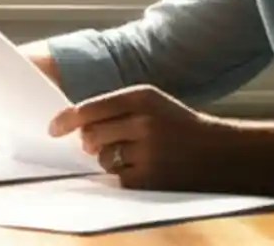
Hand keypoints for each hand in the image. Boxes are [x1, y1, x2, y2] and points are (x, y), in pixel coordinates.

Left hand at [48, 85, 234, 191]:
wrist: (219, 152)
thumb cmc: (178, 125)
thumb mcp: (152, 104)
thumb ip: (116, 110)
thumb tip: (78, 132)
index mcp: (142, 96)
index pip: (90, 108)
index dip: (66, 119)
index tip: (53, 128)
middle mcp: (143, 121)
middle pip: (91, 134)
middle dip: (90, 141)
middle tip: (98, 143)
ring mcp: (147, 150)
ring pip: (103, 157)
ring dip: (109, 158)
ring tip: (135, 153)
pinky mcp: (150, 176)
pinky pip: (117, 177)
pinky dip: (124, 174)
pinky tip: (144, 167)